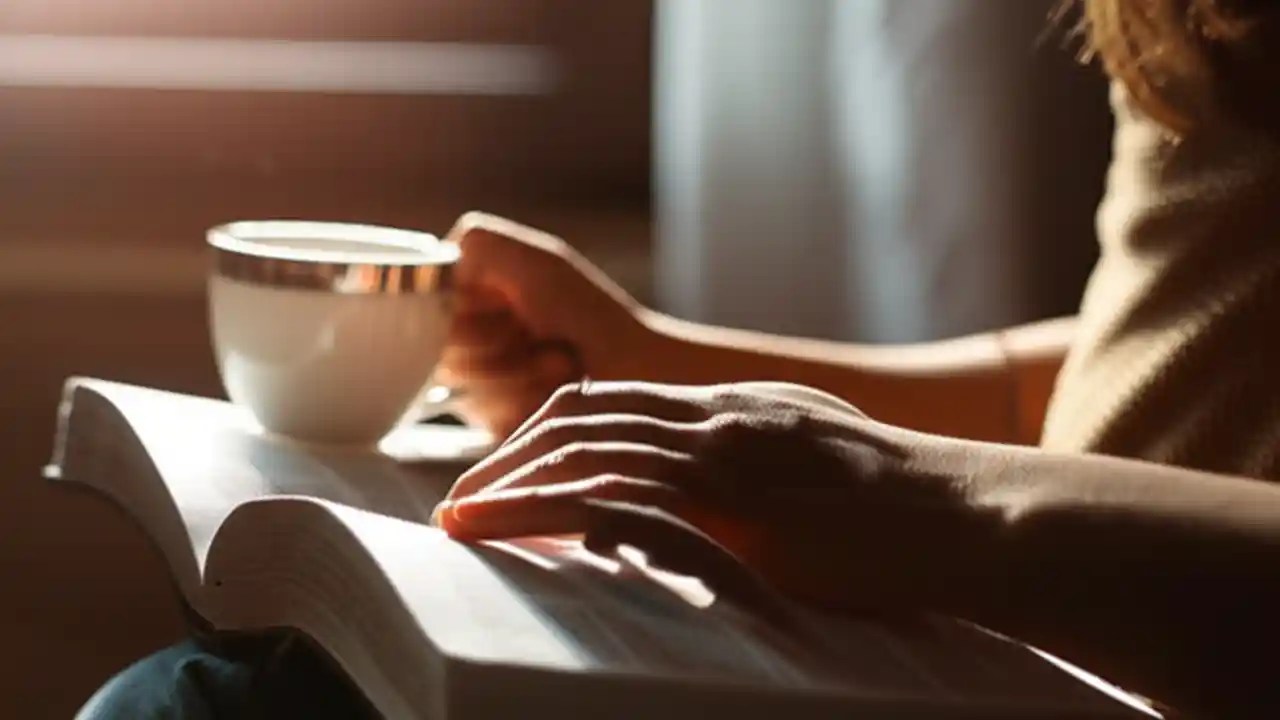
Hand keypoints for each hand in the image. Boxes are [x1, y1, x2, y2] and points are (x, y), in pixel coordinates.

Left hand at [435, 381, 994, 615]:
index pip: (614, 401)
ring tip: (458, 520)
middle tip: (463, 499)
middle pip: (580, 415)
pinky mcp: (725, 504)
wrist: (966, 518)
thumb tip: (710, 508)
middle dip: (509, 454)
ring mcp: (718, 454)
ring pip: (578, 450)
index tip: (510, 469)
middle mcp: (715, 416)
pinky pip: (604, 495)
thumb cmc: (905, 511)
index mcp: (734, 407)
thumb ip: (757, 474)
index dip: (549, 431)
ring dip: (505, 482)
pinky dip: (537, 509)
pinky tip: (500, 532)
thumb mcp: (818, 471)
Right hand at [436, 212, 663, 437]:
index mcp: (461, 297)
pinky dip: (531, 400)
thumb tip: (426, 275)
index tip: (505, 310)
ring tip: (561, 360)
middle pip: (439, 356)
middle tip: (537, 335)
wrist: (637, 368)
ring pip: (467, 390)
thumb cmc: (587, 311)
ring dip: (521, 373)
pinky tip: (561, 387)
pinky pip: (489, 420)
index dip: (461, 316)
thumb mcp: (533, 261)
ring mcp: (475, 387)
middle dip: (496, 347)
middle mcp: (459, 342)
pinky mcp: (495, 425)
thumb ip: (475, 248)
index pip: (419, 312)